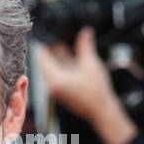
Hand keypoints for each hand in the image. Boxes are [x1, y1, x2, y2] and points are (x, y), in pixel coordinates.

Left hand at [35, 26, 136, 143]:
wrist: (102, 111)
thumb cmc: (97, 93)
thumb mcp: (91, 64)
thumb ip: (85, 46)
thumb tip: (85, 32)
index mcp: (55, 78)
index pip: (41, 56)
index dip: (44, 42)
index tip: (50, 33)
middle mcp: (51, 85)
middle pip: (44, 61)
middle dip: (52, 49)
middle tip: (60, 37)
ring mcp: (55, 89)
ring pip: (50, 68)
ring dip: (57, 57)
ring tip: (67, 45)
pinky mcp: (61, 91)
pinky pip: (56, 74)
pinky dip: (61, 65)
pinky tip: (72, 58)